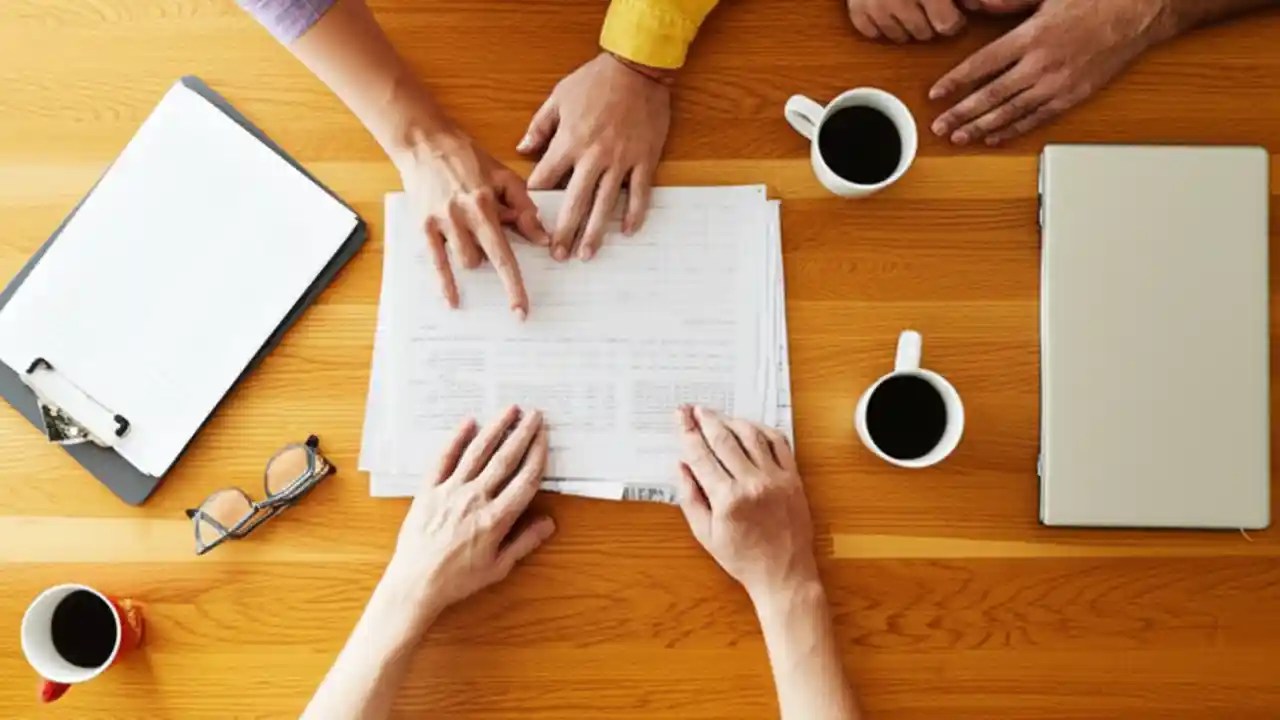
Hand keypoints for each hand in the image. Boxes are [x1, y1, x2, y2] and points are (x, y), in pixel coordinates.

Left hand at [378, 406, 554, 634]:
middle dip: (523, 434)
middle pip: (505, 459)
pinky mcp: (429, 490)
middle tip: (534, 415)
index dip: (537, 456)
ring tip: (510, 410)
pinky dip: (456, 439)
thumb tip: (549, 523)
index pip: (525, 480)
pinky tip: (468, 423)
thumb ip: (524, 542)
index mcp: (496, 519)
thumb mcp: (497, 567)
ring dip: (496, 428)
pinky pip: (444, 458)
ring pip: (478, 452)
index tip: (544, 438)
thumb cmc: (457, 580)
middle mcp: (475, 499)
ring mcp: (451, 491)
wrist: (415, 583)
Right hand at [397, 130, 549, 316]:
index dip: (513, 285)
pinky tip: (453, 301)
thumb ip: (525, 209)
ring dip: (473, 256)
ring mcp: (441, 223)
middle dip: (492, 255)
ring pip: (464, 261)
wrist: (425, 142)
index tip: (521, 309)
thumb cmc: (468, 158)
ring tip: (470, 232)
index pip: (503, 254)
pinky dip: (445, 283)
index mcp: (485, 205)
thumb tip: (543, 239)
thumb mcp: (504, 177)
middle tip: (490, 233)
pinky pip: (436, 261)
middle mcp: (462, 217)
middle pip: (483, 260)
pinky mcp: (424, 225)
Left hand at [519, 52, 670, 260]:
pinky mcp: (644, 159)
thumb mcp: (559, 97)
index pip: (546, 178)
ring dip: (595, 232)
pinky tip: (627, 231)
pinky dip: (634, 213)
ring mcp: (621, 160)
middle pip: (575, 202)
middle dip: (564, 232)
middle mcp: (594, 156)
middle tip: (557, 255)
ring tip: (587, 254)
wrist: (637, 68)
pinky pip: (639, 193)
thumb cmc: (596, 80)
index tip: (531, 217)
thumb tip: (522, 149)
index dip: (537, 199)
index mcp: (569, 142)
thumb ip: (540, 126)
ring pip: (605, 204)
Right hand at [674, 406, 817, 599]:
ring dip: (731, 420)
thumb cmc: (743, 559)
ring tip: (717, 416)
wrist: (784, 574)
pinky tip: (749, 427)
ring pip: (751, 434)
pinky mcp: (793, 478)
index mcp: (727, 499)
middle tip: (694, 408)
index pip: (701, 454)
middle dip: (705, 419)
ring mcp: (776, 478)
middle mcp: (752, 483)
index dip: (687, 431)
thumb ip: (690, 497)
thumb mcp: (705, 534)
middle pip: (724, 438)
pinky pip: (778, 442)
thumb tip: (682, 465)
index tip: (680, 417)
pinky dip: (762, 429)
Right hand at [847, 0, 966, 41]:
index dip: (953, 21)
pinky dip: (879, 25)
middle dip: (929, 23)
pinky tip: (885, 10)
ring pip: (899, 36)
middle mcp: (900, 0)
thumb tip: (993, 9)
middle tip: (927, 6)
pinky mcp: (857, 9)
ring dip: (905, 26)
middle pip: (924, 34)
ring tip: (907, 6)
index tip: (952, 13)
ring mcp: (876, 6)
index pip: (947, 25)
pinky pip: (870, 31)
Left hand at [929, 0, 1169, 144]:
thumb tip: (977, 5)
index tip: (936, 95)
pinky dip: (1013, 130)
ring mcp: (1057, 84)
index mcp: (1031, 36)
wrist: (1141, 12)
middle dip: (961, 114)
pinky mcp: (1073, 96)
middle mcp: (1041, 65)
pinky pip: (1037, 119)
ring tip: (960, 137)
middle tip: (940, 127)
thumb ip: (1010, 0)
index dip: (955, 82)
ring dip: (982, 127)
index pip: (982, 65)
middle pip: (991, 95)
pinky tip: (995, 138)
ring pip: (1011, 112)